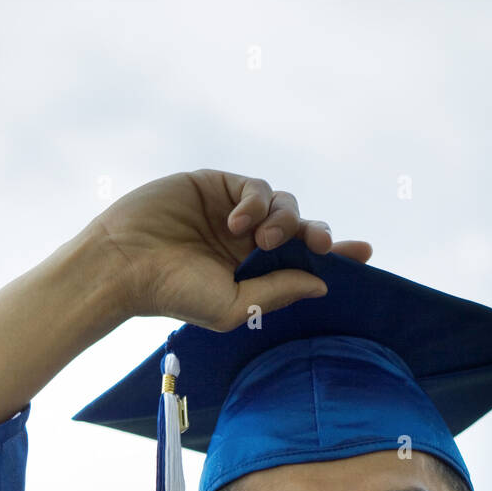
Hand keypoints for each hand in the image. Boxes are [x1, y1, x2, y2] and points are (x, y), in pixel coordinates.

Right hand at [94, 169, 372, 332]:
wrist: (126, 264)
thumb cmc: (175, 294)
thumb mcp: (235, 306)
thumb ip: (278, 292)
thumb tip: (322, 284)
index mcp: (256, 272)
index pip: (305, 261)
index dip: (337, 255)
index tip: (365, 254)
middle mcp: (249, 241)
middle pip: (302, 228)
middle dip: (317, 235)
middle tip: (321, 245)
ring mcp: (234, 210)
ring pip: (283, 203)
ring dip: (284, 220)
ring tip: (263, 239)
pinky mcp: (217, 184)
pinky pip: (255, 186)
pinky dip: (256, 201)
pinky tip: (238, 221)